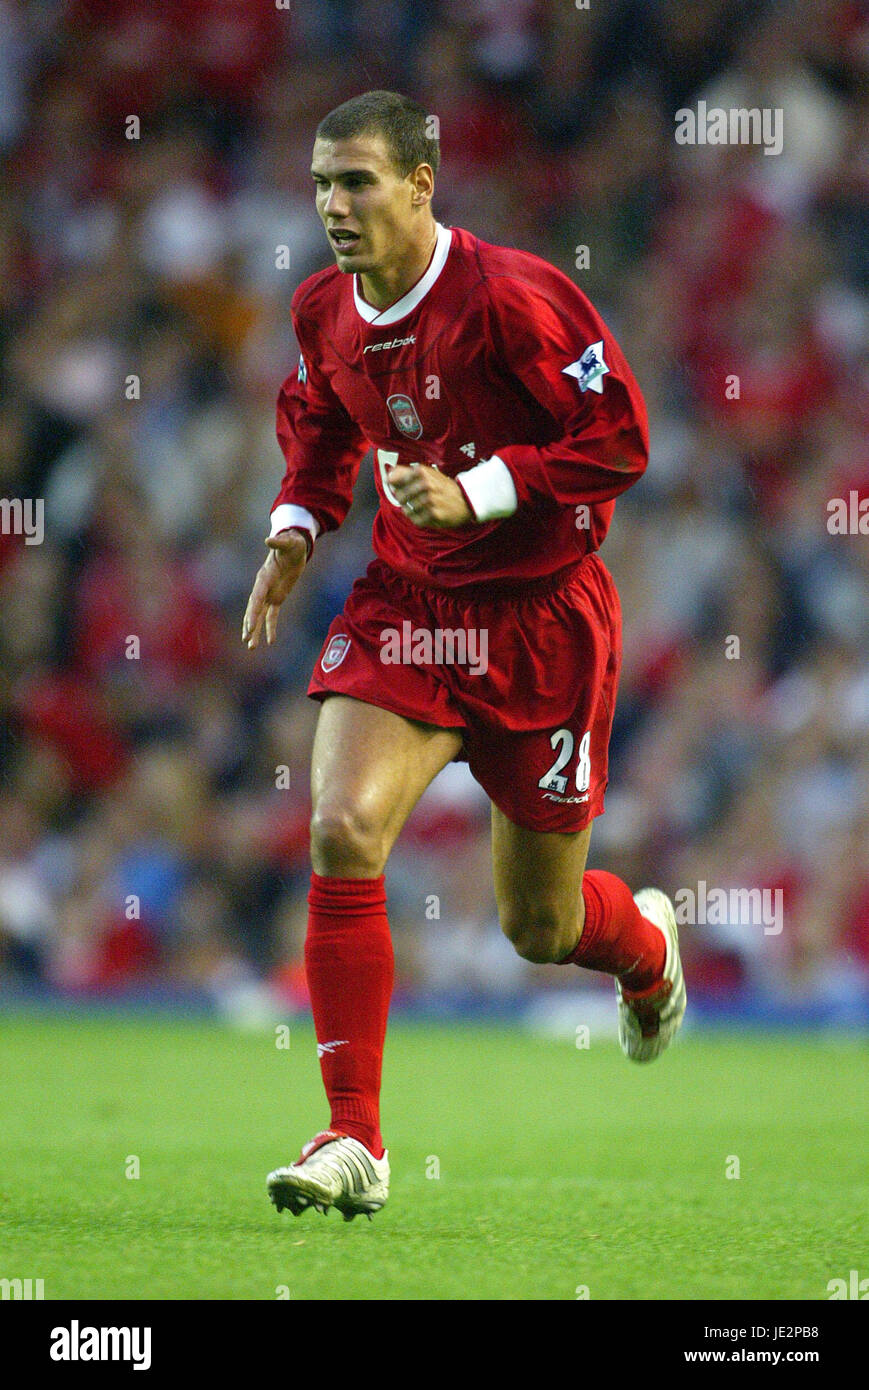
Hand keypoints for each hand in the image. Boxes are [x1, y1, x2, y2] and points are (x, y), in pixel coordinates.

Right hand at [242, 529, 307, 648]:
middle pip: (254, 609)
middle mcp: (263, 587)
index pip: (256, 597)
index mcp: (264, 576)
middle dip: (250, 625)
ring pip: (259, 615)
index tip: (250, 627)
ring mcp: (269, 593)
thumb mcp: (289, 542)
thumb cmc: (292, 543)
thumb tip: (269, 540)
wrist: (293, 546)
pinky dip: (270, 628)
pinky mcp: (277, 597)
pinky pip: (272, 615)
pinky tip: (270, 642)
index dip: (253, 612)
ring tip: (251, 647)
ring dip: (255, 631)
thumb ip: (279, 542)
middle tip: (247, 640)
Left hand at [389, 463, 473, 528]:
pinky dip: (418, 519)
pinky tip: (425, 515)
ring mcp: (430, 500)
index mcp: (422, 471)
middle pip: (400, 496)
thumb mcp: (427, 474)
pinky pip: (416, 520)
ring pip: (407, 510)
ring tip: (420, 508)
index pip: (393, 480)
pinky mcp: (435, 514)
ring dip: (411, 511)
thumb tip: (388, 475)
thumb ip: (406, 472)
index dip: (395, 486)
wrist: (466, 500)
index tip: (402, 487)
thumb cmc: (442, 487)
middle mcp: (426, 484)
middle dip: (403, 500)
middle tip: (413, 500)